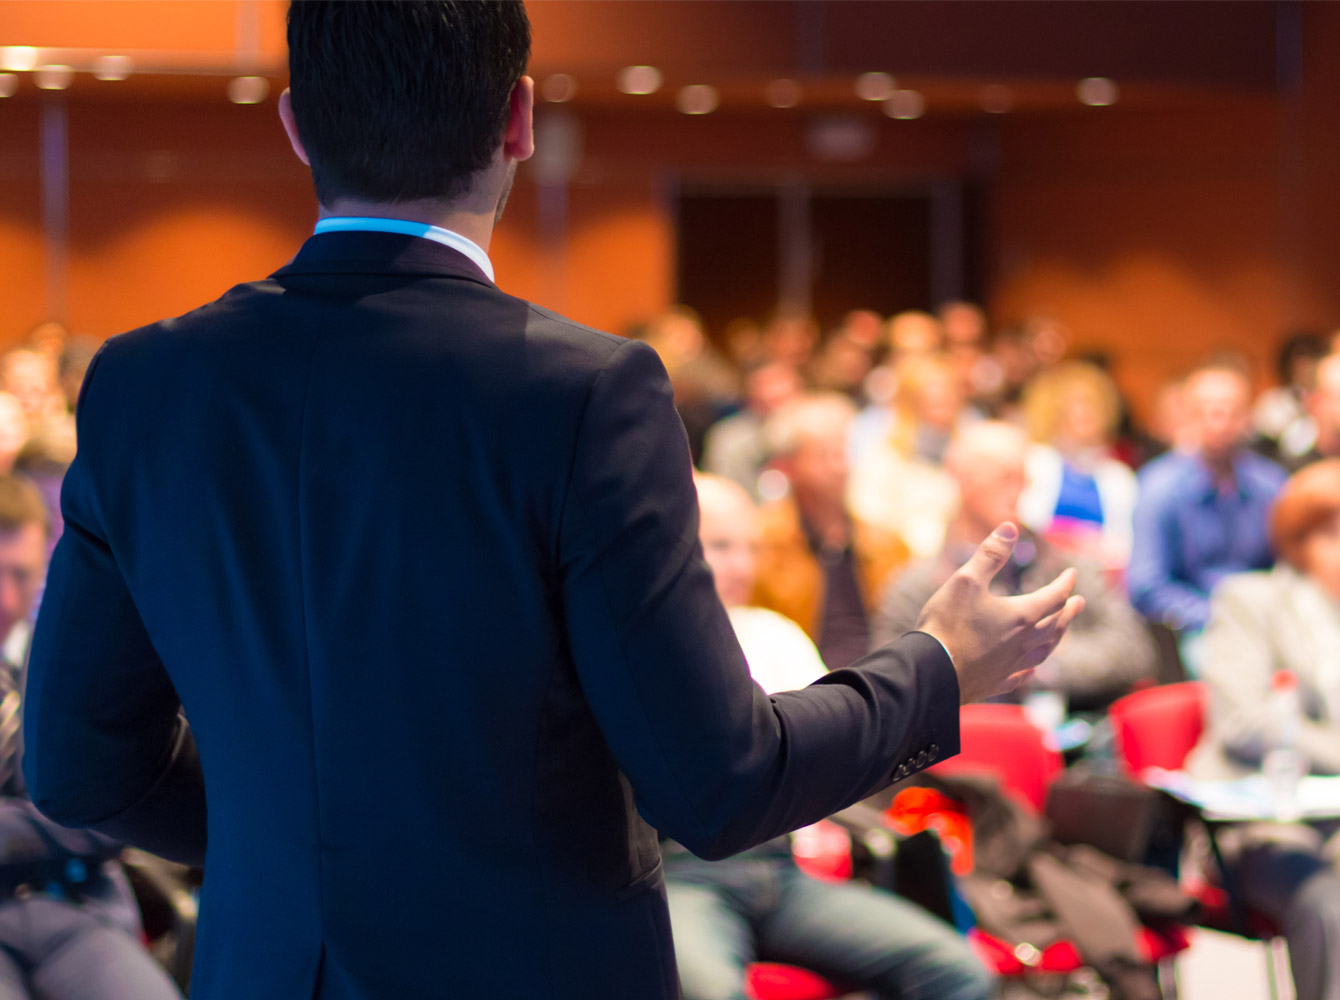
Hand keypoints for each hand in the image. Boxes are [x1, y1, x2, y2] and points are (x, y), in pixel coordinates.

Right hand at [914, 522, 1084, 703]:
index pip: (1053, 597)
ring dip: (1057, 638)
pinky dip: (1032, 669)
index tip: (1071, 573)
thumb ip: (990, 554)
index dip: (1065, 583)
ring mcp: (1011, 665)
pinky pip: (1022, 676)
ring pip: (1044, 651)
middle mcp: (1023, 642)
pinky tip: (1032, 670)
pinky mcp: (996, 682)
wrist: (932, 670)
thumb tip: (1010, 528)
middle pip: (1055, 626)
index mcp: (1020, 616)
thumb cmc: (948, 623)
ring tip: (1061, 632)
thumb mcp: (966, 580)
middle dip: (1068, 611)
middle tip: (1079, 602)